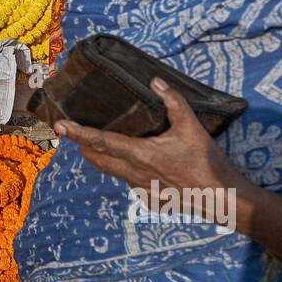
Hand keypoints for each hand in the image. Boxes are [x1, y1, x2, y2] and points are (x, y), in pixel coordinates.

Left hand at [54, 77, 250, 224]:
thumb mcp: (192, 126)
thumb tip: (155, 81)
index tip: (59, 126)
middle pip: (98, 159)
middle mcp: (134, 173)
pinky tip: (129, 161)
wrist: (222, 200)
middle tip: (72, 132)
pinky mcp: (149, 196)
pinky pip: (127, 180)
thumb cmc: (207, 163)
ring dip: (99, 157)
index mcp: (141, 154)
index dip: (78, 133)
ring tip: (93, 143)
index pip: (102, 141)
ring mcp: (140, 188)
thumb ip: (173, 101)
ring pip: (111, 171)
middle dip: (82, 145)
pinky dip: (120, 168)